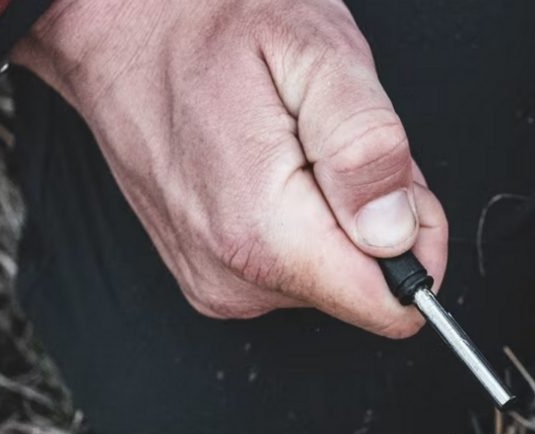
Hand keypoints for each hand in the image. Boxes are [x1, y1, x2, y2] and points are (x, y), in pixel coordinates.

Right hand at [13, 0, 446, 334]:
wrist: (119, 23)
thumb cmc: (207, 22)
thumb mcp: (314, 52)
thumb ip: (365, 146)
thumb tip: (396, 231)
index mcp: (262, 235)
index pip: (389, 305)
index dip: (415, 239)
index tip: (391, 182)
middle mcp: (234, 277)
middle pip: (364, 288)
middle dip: (373, 216)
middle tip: (330, 141)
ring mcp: (217, 281)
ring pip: (331, 277)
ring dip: (336, 213)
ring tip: (292, 142)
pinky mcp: (210, 275)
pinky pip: (292, 268)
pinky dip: (301, 219)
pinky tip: (269, 164)